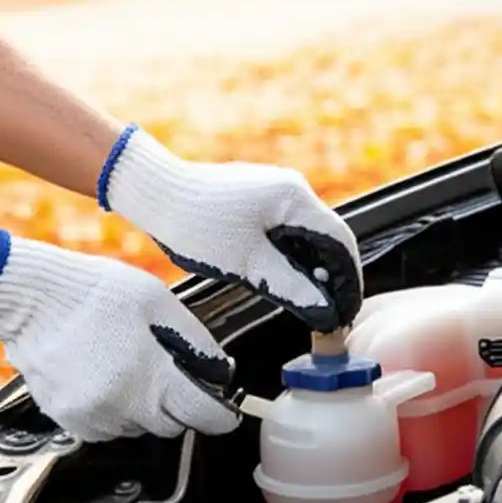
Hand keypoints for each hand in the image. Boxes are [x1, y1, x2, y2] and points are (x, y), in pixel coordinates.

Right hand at [0, 231, 241, 440]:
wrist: (31, 296)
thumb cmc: (95, 292)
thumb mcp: (159, 302)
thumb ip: (196, 341)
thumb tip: (221, 370)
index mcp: (152, 377)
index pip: (203, 417)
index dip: (220, 414)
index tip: (224, 410)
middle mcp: (122, 406)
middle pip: (170, 426)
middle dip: (176, 404)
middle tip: (165, 370)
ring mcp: (91, 416)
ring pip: (136, 428)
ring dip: (141, 407)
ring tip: (125, 364)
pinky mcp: (67, 420)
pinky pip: (105, 427)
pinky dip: (111, 409)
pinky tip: (101, 375)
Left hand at [98, 126, 362, 332]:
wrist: (152, 190)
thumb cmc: (196, 223)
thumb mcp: (247, 264)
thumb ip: (291, 288)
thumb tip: (325, 312)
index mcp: (294, 198)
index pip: (340, 241)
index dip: (349, 280)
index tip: (347, 310)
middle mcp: (291, 188)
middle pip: (328, 237)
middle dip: (333, 277)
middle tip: (331, 314)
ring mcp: (274, 190)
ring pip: (307, 235)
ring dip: (312, 268)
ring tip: (311, 303)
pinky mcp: (257, 198)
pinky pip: (287, 229)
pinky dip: (293, 256)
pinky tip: (286, 280)